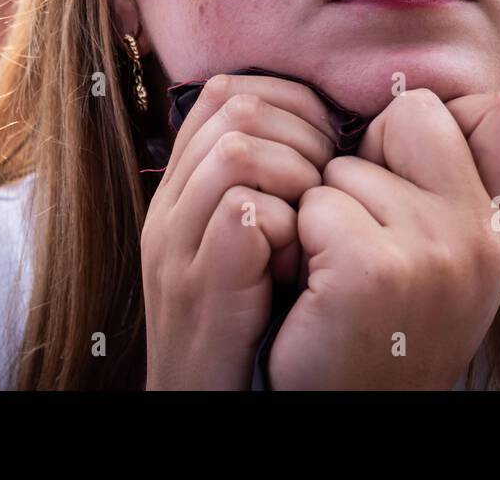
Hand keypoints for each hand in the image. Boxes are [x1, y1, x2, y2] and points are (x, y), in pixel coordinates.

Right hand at [141, 74, 335, 388]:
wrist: (202, 404)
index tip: (326, 142)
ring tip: (314, 219)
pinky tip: (299, 259)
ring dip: (298, 175)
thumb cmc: (246, 325)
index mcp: (181, 189)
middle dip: (302, 133)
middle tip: (328, 181)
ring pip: (238, 151)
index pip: (226, 93)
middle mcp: (171, 207)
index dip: (289, 102)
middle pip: (235, 109)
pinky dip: (288, 225)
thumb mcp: (244, 243)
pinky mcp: (200, 283)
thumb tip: (326, 131)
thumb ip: (263, 187)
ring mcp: (179, 244)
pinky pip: (246, 212)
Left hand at [267, 89, 499, 389]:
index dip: (438, 128)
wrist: (349, 410)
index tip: (412, 185)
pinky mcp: (375, 269)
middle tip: (363, 228)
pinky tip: (316, 287)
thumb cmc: (380, 319)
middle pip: (415, 112)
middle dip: (370, 157)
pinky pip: (315, 202)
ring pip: (347, 165)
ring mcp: (437, 251)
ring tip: (338, 270)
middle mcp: (485, 236)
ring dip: (325, 210)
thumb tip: (469, 94)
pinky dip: (300, 239)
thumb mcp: (446, 252)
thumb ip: (458, 180)